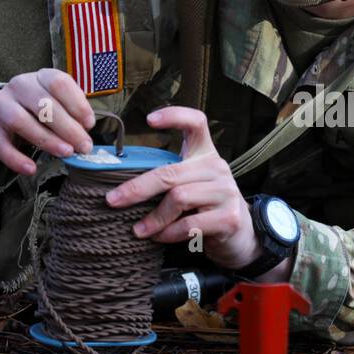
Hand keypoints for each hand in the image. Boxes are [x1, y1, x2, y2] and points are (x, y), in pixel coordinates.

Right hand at [0, 68, 95, 175]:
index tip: (89, 125)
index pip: (59, 83)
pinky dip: (16, 158)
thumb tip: (85, 131)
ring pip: (21, 121)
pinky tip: (31, 169)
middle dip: (68, 128)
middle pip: (43, 104)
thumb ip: (71, 116)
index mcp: (40, 77)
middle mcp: (19, 86)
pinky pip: (0, 144)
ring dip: (46, 140)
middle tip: (84, 147)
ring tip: (65, 153)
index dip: (77, 104)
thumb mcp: (54, 107)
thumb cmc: (35, 113)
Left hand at [106, 106, 262, 270]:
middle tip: (113, 200)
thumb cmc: (206, 208)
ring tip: (140, 230)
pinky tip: (160, 237)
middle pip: (170, 172)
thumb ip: (168, 177)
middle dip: (137, 188)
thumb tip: (122, 185)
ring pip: (178, 198)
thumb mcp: (191, 185)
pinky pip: (189, 224)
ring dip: (154, 218)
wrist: (240, 235)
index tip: (149, 120)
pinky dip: (169, 233)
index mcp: (205, 154)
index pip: (196, 123)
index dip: (175, 116)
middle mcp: (218, 168)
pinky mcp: (229, 217)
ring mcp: (226, 192)